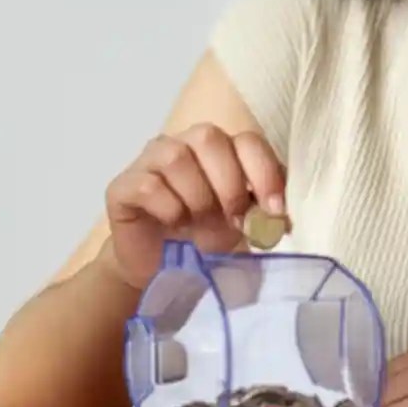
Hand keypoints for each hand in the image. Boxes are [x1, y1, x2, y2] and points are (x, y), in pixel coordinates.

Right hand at [103, 123, 285, 288]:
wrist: (159, 268)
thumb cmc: (203, 238)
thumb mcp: (242, 224)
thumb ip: (263, 211)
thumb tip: (284, 217)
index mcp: (220, 149)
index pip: (246, 140)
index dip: (263, 172)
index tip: (273, 209)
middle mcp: (184, 144)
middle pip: (208, 137)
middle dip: (228, 183)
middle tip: (234, 219)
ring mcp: (150, 161)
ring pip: (176, 156)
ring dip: (197, 196)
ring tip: (199, 223)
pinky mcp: (123, 185)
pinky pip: (148, 184)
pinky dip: (168, 208)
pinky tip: (174, 224)